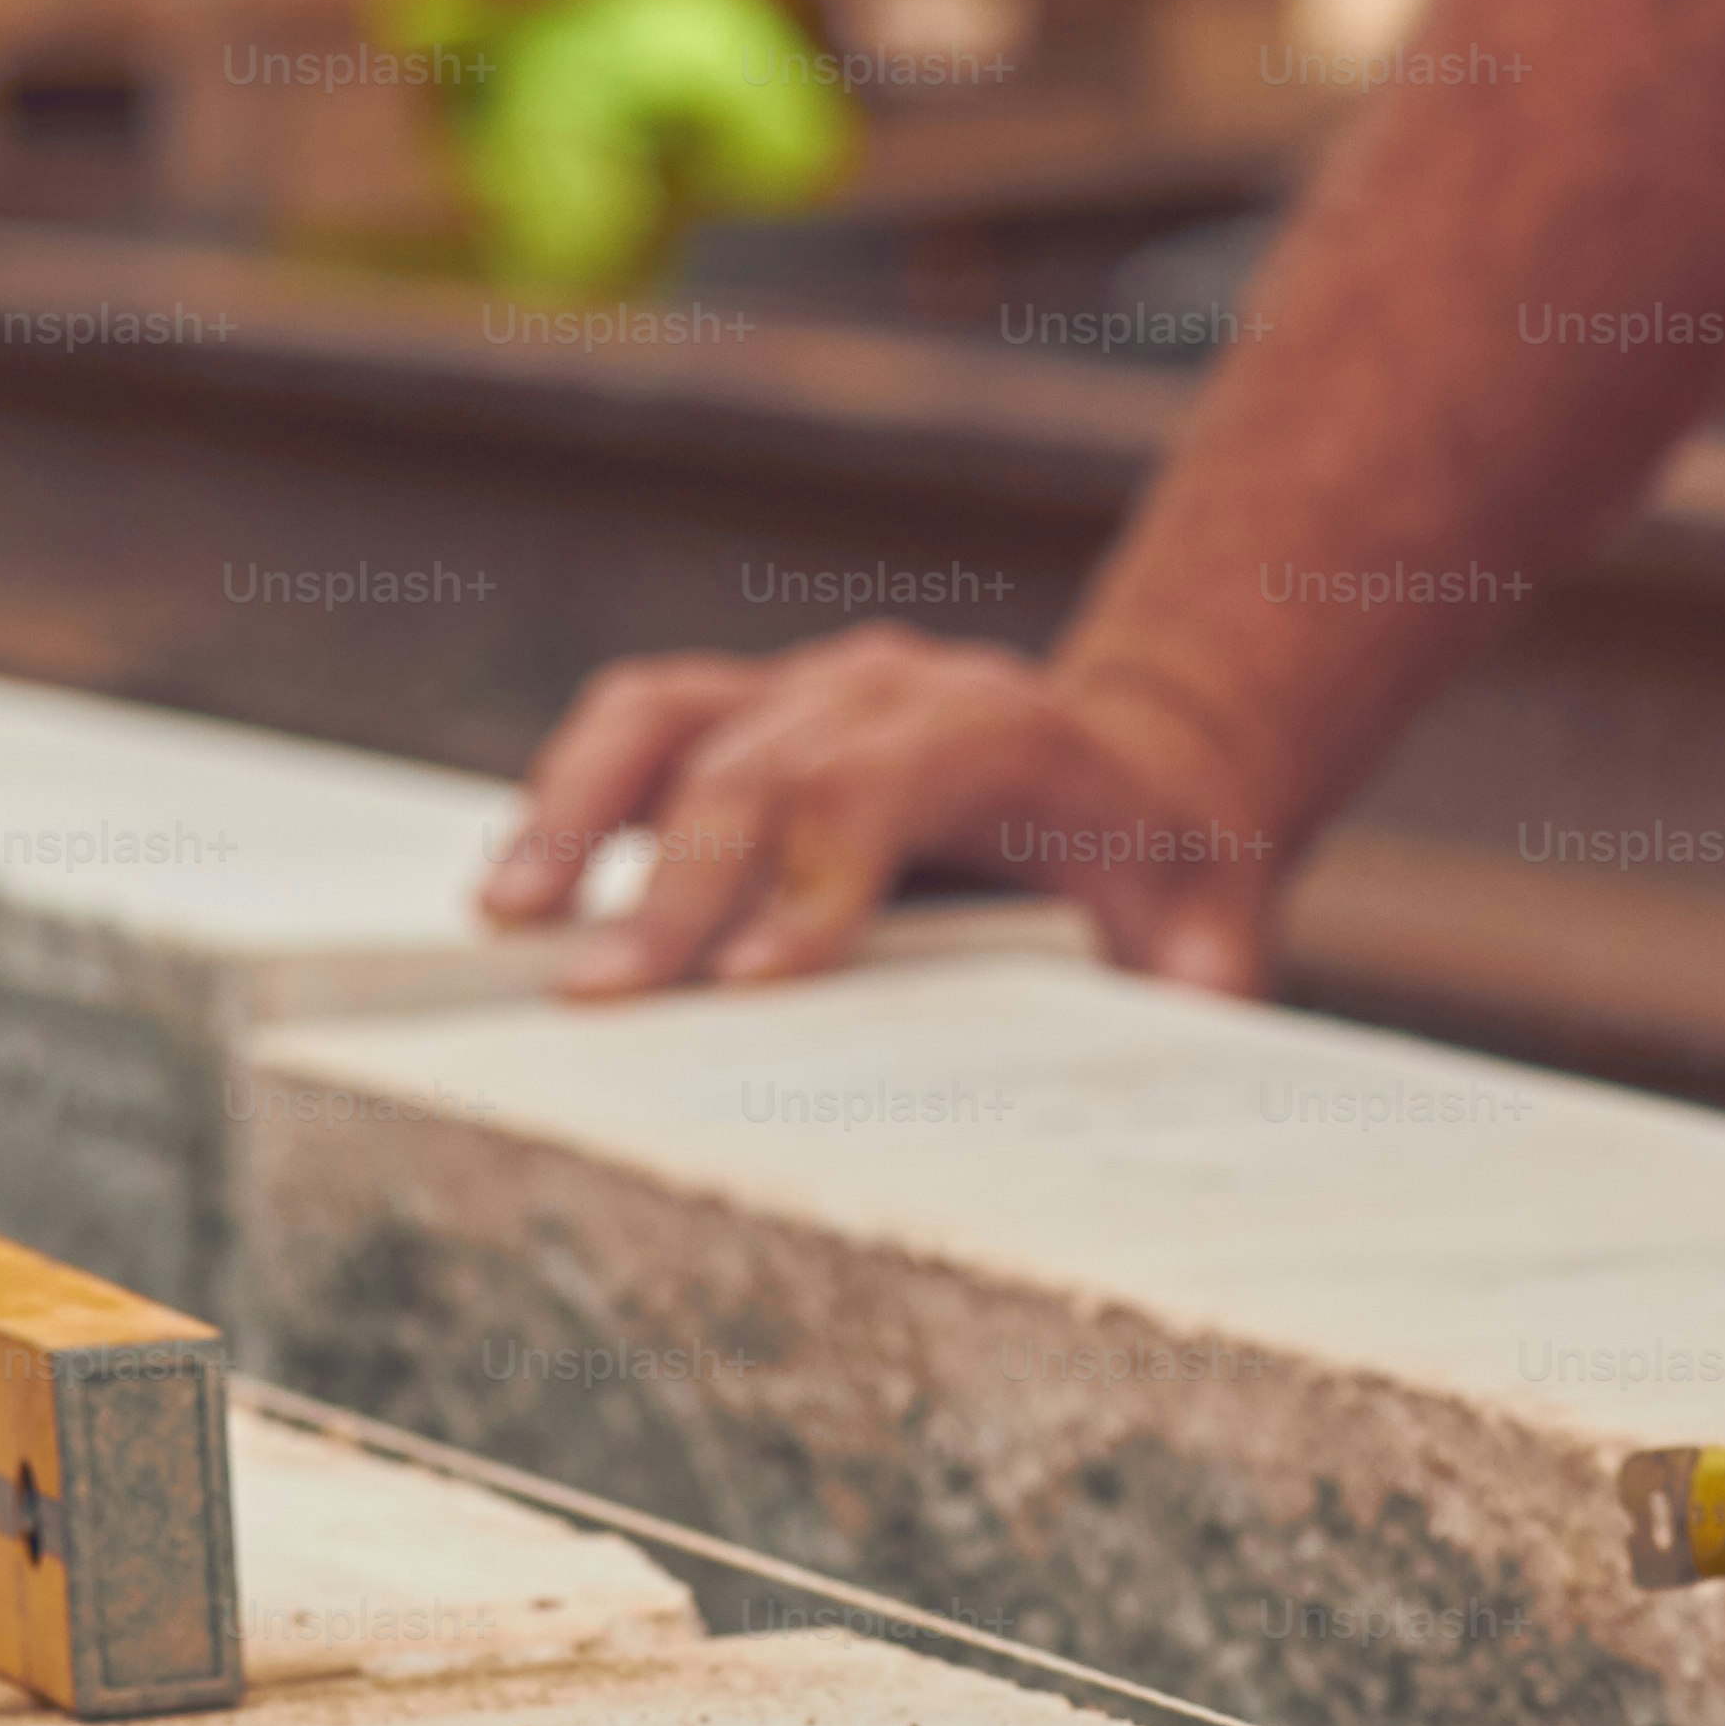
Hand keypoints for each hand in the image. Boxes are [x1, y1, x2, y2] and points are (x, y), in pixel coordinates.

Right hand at [482, 629, 1284, 997]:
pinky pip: (635, 731)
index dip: (818, 873)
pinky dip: (568, 800)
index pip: (886, 779)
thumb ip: (1204, 988)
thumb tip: (1185, 1039)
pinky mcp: (744, 714)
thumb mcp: (1217, 931)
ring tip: (507, 922)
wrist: (1141, 777)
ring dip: (577, 813)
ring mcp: (806, 688)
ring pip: (666, 717)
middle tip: (602, 999)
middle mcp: (891, 686)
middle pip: (760, 763)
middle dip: (680, 884)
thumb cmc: (1170, 877)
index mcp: (1008, 729)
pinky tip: (518, 894)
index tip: (754, 980)